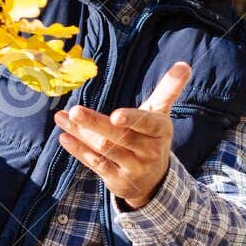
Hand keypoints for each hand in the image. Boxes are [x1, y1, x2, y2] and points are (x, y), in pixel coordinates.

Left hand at [55, 61, 188, 208]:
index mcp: (160, 131)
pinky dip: (80, 151)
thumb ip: (169, 89)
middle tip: (74, 111)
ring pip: (105, 149)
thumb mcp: (161, 114)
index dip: (132, 119)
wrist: (154, 180)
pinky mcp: (117, 179)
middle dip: (95, 124)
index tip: (115, 115)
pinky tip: (65, 137)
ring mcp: (133, 167)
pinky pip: (97, 164)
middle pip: (120, 136)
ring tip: (61, 117)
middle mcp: (149, 151)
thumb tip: (184, 65)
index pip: (147, 124)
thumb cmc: (152, 137)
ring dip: (81, 133)